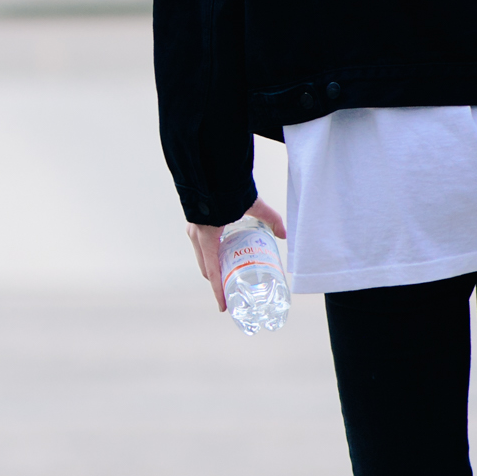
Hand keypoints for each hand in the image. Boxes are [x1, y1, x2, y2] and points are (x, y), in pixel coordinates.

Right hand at [187, 198, 285, 312]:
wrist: (208, 169)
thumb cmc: (226, 190)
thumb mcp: (253, 206)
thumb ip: (270, 219)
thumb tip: (284, 234)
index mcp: (206, 237)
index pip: (211, 271)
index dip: (218, 291)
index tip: (223, 306)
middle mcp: (196, 234)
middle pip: (205, 267)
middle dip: (217, 281)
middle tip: (229, 292)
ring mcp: (192, 228)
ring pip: (201, 256)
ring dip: (213, 267)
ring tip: (228, 274)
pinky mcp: (194, 221)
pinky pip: (200, 245)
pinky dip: (209, 254)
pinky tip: (221, 253)